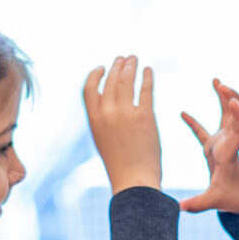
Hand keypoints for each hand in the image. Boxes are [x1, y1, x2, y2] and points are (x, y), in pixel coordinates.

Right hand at [83, 56, 161, 193]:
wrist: (134, 180)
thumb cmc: (120, 163)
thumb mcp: (103, 138)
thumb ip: (104, 118)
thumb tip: (110, 101)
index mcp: (94, 118)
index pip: (89, 87)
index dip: (96, 74)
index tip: (103, 67)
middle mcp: (107, 113)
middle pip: (111, 79)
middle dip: (118, 65)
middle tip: (125, 59)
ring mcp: (126, 113)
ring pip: (127, 80)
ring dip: (131, 66)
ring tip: (136, 60)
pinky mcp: (146, 116)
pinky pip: (146, 89)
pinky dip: (147, 77)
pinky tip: (149, 71)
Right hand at [180, 78, 238, 214]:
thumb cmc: (231, 199)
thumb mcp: (214, 201)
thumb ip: (197, 204)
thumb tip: (179, 208)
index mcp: (231, 153)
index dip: (238, 116)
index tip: (233, 102)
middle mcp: (229, 144)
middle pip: (236, 116)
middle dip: (231, 98)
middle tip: (221, 84)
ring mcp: (223, 143)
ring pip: (227, 116)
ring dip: (223, 98)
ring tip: (216, 81)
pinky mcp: (215, 147)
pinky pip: (205, 130)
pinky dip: (194, 122)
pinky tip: (182, 113)